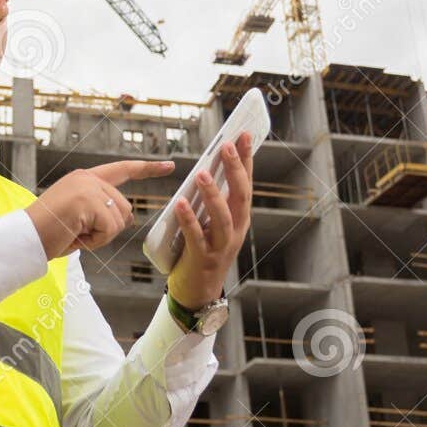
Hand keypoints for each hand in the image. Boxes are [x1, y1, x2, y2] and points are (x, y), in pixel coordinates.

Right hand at [25, 159, 176, 259]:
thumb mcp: (79, 217)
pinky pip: (109, 229)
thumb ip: (102, 210)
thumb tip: (127, 218)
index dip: (147, 169)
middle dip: (107, 230)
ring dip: (100, 236)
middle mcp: (88, 178)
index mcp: (85, 178)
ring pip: (119, 220)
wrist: (24, 238)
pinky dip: (95, 241)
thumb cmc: (48, 232)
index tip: (169, 165)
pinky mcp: (87, 201)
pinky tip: (75, 235)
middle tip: (79, 233)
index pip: (122, 170)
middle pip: (125, 209)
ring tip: (75, 233)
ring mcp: (88, 187)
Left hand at [167, 131, 253, 307]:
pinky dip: (189, 219)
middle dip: (234, 170)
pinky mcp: (202, 258)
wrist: (197, 292)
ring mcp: (221, 246)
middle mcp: (236, 230)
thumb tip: (205, 168)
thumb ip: (212, 201)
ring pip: (222, 217)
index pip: (246, 184)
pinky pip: (196, 236)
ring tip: (202, 173)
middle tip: (226, 146)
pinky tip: (180, 203)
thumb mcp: (213, 224)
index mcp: (240, 219)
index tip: (244, 135)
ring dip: (212, 194)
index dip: (246, 160)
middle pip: (239, 196)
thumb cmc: (203, 251)